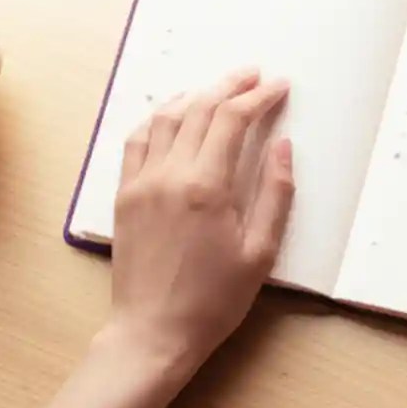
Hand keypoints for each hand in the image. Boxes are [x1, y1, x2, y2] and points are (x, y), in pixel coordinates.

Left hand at [38, 69, 294, 407]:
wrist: (153, 333)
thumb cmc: (213, 300)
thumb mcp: (260, 252)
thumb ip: (275, 194)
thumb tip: (282, 146)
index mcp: (206, 187)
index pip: (233, 120)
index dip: (259, 97)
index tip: (279, 87)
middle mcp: (169, 174)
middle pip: (200, 109)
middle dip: (230, 86)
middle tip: (253, 74)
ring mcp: (141, 182)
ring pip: (166, 117)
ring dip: (195, 94)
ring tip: (218, 88)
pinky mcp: (124, 194)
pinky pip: (138, 140)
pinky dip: (158, 117)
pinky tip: (173, 113)